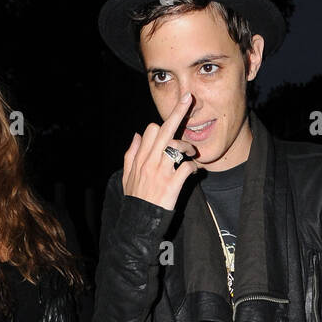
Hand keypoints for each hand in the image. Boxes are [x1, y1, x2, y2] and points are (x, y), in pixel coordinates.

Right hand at [122, 93, 197, 210]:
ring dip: (189, 147)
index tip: (171, 125)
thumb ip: (131, 154)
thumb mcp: (126, 176)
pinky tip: (195, 171)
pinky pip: (187, 167)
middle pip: (165, 130)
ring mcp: (161, 173)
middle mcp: (150, 162)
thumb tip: (136, 134)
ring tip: (192, 154)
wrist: (138, 222)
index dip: (163, 125)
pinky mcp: (172, 185)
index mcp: (140, 158)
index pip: (151, 130)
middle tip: (189, 98)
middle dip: (178, 112)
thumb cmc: (135, 199)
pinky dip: (194, 167)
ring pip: (177, 145)